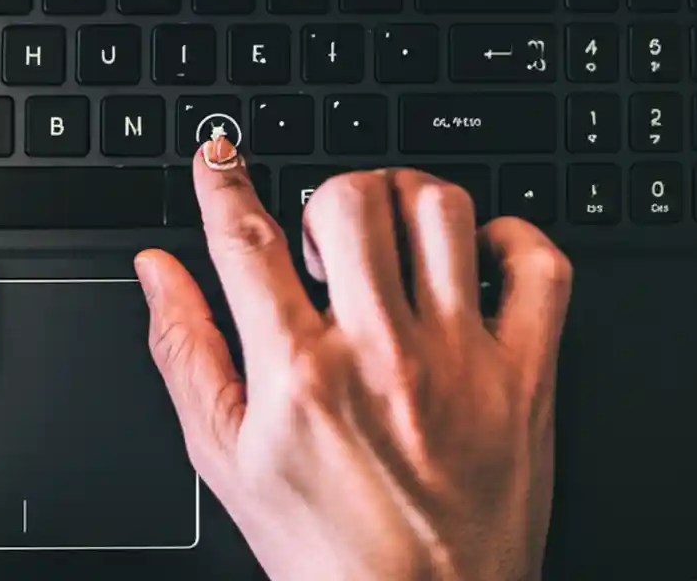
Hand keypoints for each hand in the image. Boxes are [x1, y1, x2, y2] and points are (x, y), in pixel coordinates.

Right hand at [135, 146, 571, 580]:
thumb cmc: (325, 549)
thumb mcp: (225, 458)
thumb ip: (186, 352)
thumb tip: (158, 272)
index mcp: (299, 374)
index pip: (247, 238)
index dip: (222, 179)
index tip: (220, 155)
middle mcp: (382, 354)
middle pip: (349, 199)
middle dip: (325, 197)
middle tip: (325, 236)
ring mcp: (462, 361)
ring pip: (439, 210)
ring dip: (404, 203)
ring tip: (392, 242)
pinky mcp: (525, 376)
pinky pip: (538, 265)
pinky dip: (510, 237)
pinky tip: (476, 256)